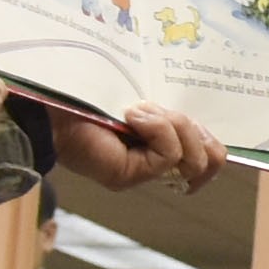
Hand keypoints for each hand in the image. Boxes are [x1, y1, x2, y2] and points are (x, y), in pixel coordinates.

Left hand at [49, 103, 224, 193]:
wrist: (55, 105)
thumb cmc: (95, 94)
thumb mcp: (148, 102)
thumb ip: (174, 115)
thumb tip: (198, 122)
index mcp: (164, 143)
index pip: (213, 157)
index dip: (211, 138)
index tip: (186, 116)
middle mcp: (158, 163)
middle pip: (212, 160)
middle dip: (192, 128)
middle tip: (156, 112)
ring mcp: (145, 173)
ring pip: (193, 157)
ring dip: (172, 125)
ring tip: (138, 113)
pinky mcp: (131, 174)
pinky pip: (169, 154)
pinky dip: (156, 128)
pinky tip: (131, 117)